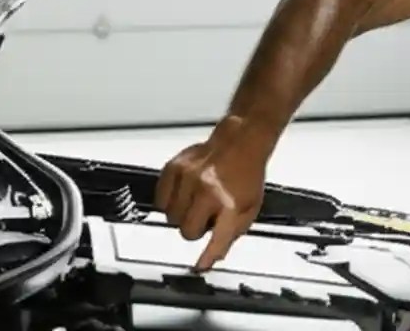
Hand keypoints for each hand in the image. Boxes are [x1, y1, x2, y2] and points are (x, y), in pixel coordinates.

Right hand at [154, 115, 273, 270]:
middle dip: (195, 230)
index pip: (217, 237)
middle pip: (186, 232)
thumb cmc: (247, 174)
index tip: (200, 267)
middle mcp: (208, 191)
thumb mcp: (250, 207)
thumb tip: (214, 256)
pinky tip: (183, 195)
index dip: (207, 256)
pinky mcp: (174, 168)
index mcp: (231, 202)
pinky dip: (168, 202)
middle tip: (205, 218)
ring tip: (196, 203)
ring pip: (170, 218)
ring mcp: (188, 178)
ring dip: (182, 216)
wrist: (241, 142)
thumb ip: (233, 232)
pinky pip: (159, 200)